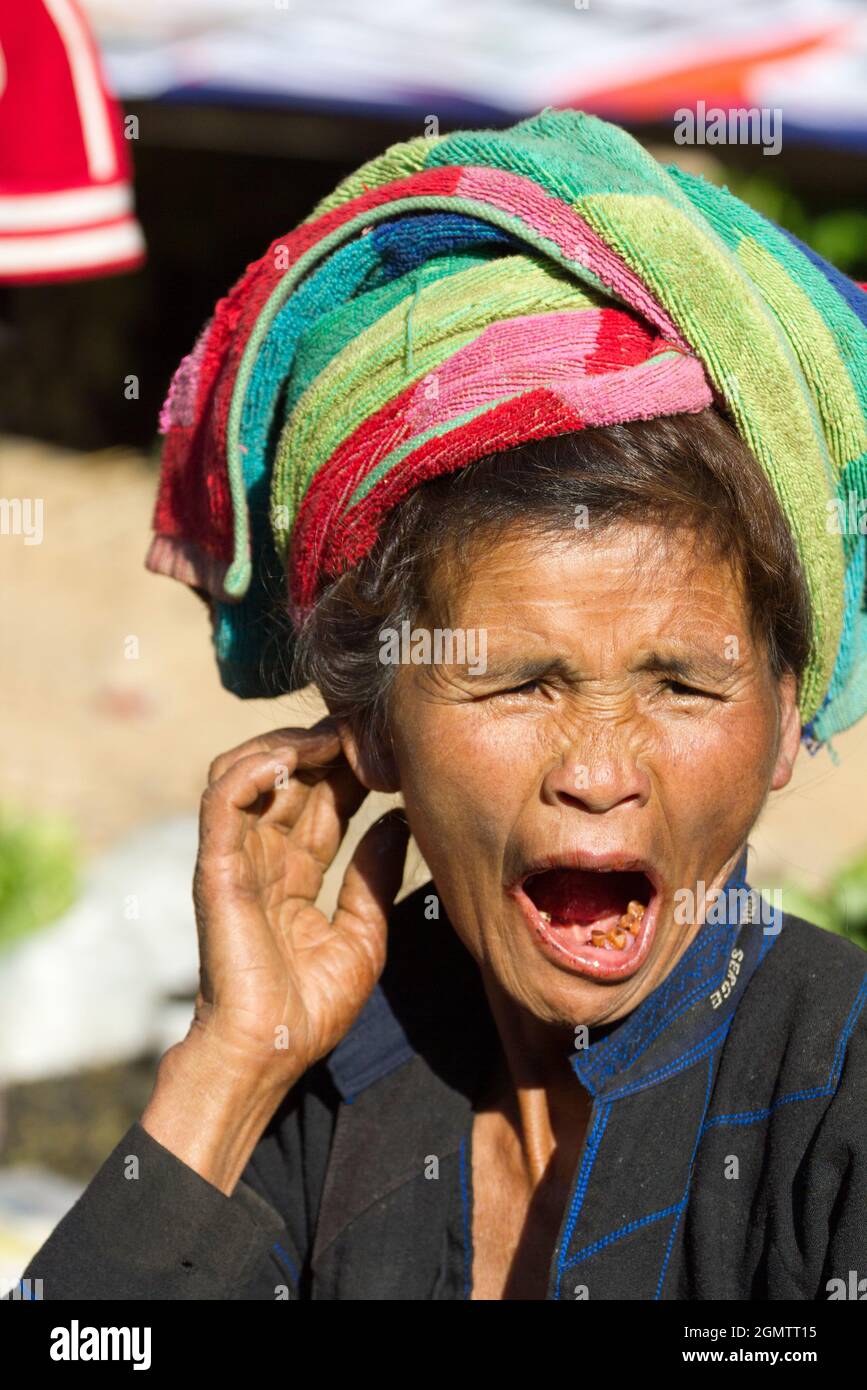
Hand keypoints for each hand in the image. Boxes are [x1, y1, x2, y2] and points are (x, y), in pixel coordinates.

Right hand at [181, 716, 408, 1087]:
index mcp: (294, 873)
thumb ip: (375, 876)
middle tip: (365, 728)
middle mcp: (262, 857)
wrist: (269, 1052)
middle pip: (287, 777)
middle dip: (325, 745)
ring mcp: (235, 858)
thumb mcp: (363, 934)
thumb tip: (398, 821)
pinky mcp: (216, 866)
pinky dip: (252, 770)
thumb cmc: (310, 1009)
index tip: (390, 751)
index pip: (320, 800)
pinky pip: (222, 800)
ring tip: (330, 738)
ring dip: (286, 746)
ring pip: (246, 773)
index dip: (351, 769)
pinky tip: (291, 760)